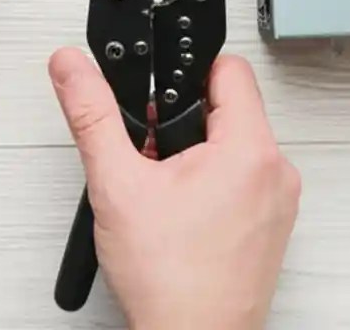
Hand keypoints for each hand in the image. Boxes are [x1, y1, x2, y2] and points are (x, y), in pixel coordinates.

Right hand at [49, 51, 300, 329]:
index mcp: (249, 150)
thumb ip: (92, 114)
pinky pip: (241, 180)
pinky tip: (176, 211)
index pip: (228, 69)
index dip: (185, 70)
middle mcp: (274, 172)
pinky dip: (207, 183)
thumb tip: (73, 68)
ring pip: (232, 146)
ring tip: (160, 187)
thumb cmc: (169, 280)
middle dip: (181, 120)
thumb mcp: (116, 183)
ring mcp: (277, 202)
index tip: (159, 92)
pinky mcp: (269, 226)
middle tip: (150, 151)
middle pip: (228, 108)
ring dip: (192, 153)